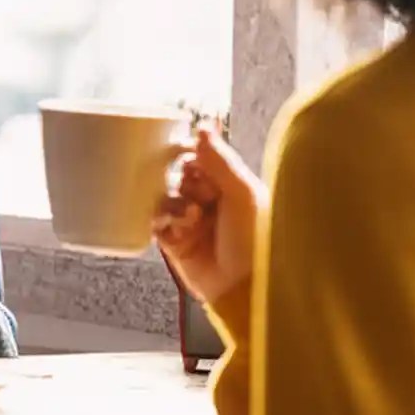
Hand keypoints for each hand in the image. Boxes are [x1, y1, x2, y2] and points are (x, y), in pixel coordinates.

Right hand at [153, 127, 265, 302]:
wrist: (247, 288)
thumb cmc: (257, 241)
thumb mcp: (243, 193)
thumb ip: (221, 159)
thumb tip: (204, 126)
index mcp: (230, 186)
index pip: (200, 159)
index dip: (190, 156)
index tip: (185, 157)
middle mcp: (210, 202)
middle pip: (178, 176)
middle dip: (182, 181)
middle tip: (195, 193)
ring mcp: (192, 222)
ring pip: (165, 197)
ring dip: (174, 202)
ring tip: (190, 216)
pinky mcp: (176, 243)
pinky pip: (157, 222)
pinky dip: (162, 220)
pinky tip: (174, 225)